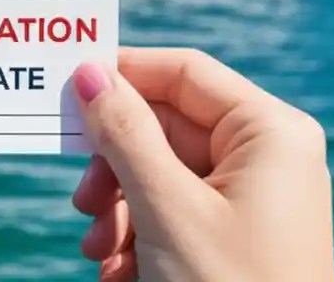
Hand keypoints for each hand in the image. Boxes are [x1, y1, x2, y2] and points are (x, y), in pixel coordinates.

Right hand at [70, 48, 333, 281]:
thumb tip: (88, 71)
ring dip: (118, 209)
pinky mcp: (234, 236)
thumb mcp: (167, 208)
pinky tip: (117, 271)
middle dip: (114, 166)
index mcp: (269, 133)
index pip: (183, 72)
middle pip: (164, 126)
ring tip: (99, 250)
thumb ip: (125, 133)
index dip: (122, 74)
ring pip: (158, 172)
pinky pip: (171, 211)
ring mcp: (251, 199)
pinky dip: (137, 235)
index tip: (64, 87)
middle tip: (83, 200)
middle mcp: (265, 157)